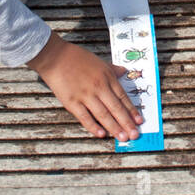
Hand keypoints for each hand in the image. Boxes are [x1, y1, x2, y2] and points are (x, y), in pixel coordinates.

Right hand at [26, 32, 142, 142]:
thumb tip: (124, 71)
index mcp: (107, 77)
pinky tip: (102, 134)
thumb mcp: (99, 61)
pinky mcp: (72, 102)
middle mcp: (99, 87)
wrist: (55, 56)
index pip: (123, 97)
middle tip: (135, 135)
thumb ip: (112, 69)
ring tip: (123, 137)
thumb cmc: (76, 57)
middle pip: (116, 108)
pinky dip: (93, 127)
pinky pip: (85, 117)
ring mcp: (85, 95)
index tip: (139, 121)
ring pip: (104, 115)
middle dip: (127, 123)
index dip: (132, 111)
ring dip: (114, 127)